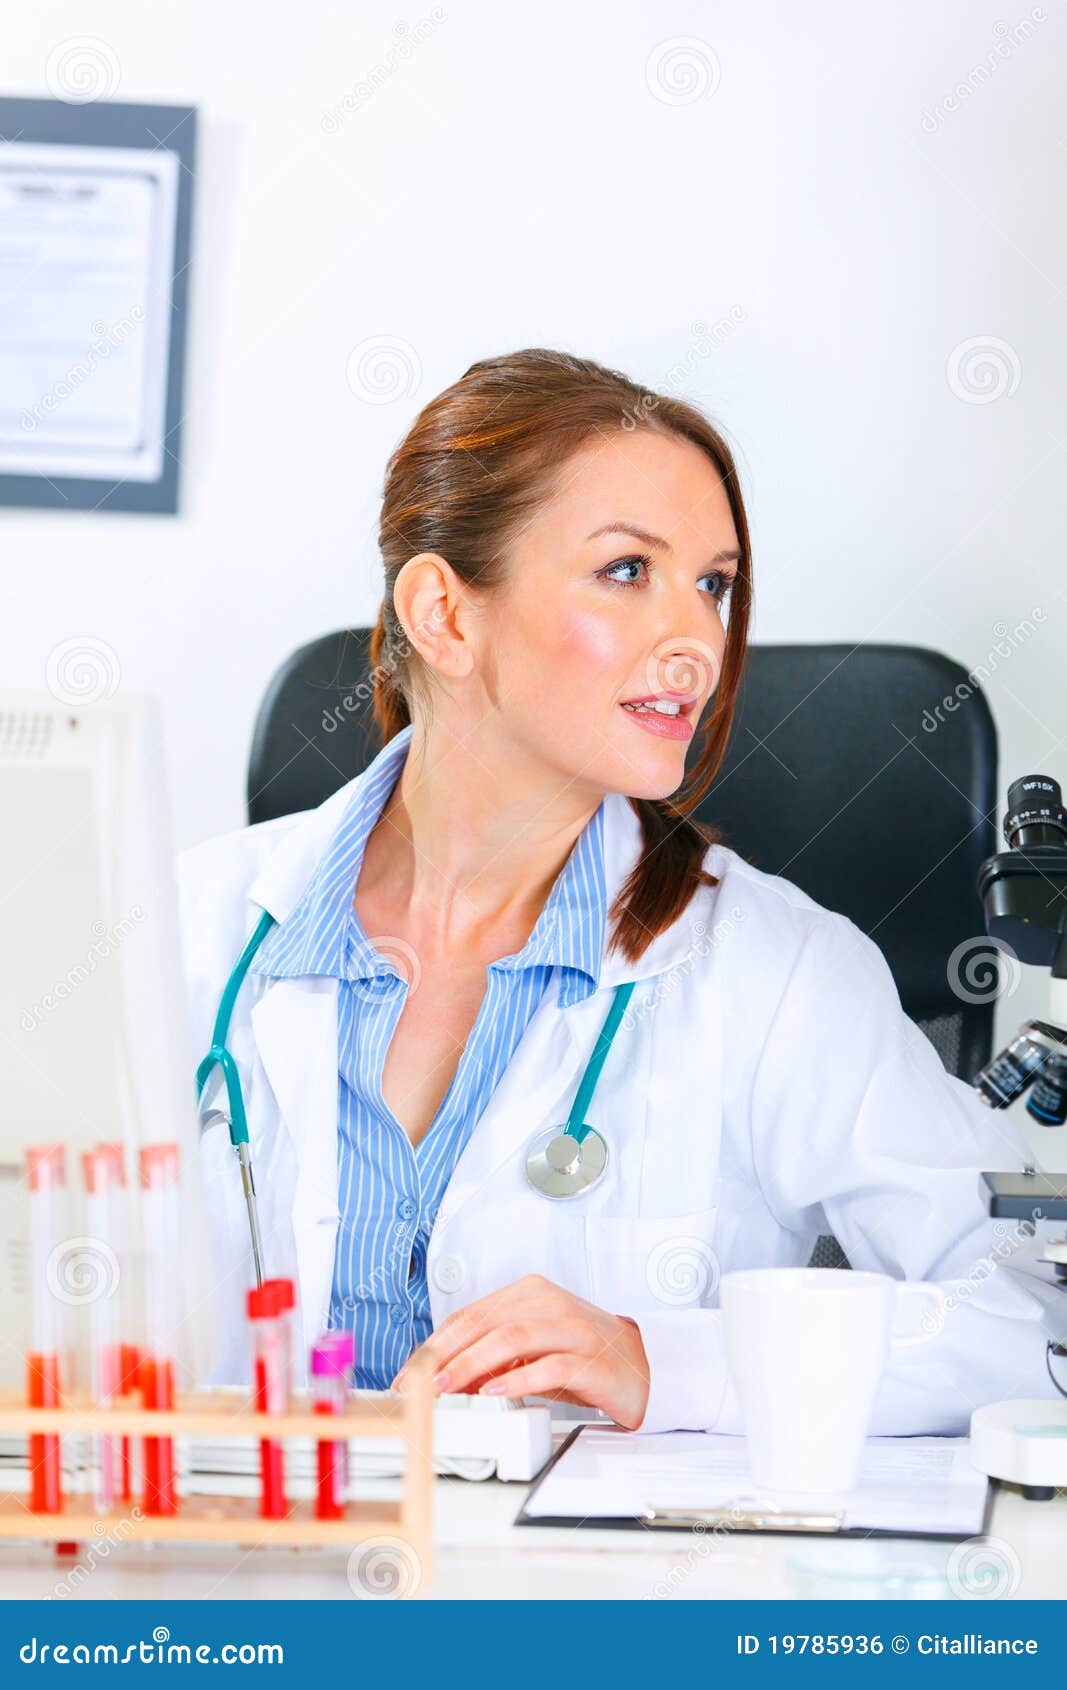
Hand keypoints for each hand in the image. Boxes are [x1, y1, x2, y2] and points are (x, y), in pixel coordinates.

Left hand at [391, 1273, 650, 1429]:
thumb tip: (444, 1375)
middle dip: (444, 1355)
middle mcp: (549, 1303)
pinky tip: (495, 1393)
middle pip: (485, 1323)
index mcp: (530, 1293)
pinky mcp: (590, 1358)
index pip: (470, 1314)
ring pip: (511, 1338)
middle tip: (417, 1384)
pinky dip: (517, 1380)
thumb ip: (493, 1353)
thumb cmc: (583, 1357)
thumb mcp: (532, 1349)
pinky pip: (549, 1366)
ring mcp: (571, 1328)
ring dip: (472, 1364)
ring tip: (446, 1387)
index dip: (436, 1344)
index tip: (410, 1373)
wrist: (643, 1366)